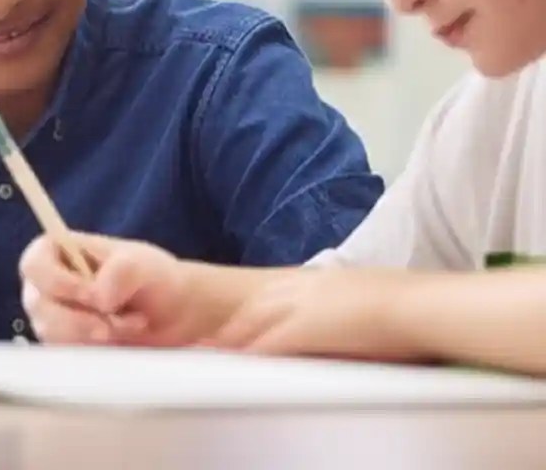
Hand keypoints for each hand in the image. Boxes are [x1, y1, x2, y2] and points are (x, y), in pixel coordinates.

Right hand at [20, 232, 189, 345]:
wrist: (173, 317)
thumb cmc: (154, 279)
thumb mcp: (144, 265)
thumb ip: (121, 271)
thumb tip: (98, 297)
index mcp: (55, 252)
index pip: (33, 265)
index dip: (58, 283)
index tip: (93, 296)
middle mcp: (45, 286)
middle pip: (38, 306)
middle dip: (80, 319)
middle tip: (115, 321)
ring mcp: (51, 319)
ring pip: (51, 335)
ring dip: (93, 336)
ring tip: (129, 326)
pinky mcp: (64, 347)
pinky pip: (65, 356)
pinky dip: (96, 353)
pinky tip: (120, 343)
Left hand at [208, 269, 424, 361]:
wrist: (420, 306)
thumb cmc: (413, 305)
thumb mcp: (378, 294)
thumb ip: (359, 302)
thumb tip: (363, 315)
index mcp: (327, 279)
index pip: (282, 290)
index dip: (261, 305)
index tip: (248, 316)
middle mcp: (309, 287)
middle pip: (261, 302)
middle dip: (239, 319)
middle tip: (220, 333)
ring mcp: (305, 305)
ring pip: (257, 319)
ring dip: (237, 335)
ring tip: (219, 349)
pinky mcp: (307, 327)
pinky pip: (270, 342)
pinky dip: (254, 351)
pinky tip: (242, 362)